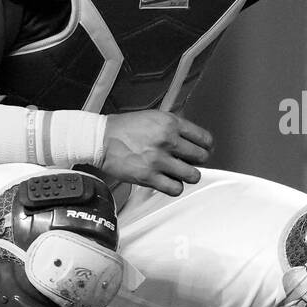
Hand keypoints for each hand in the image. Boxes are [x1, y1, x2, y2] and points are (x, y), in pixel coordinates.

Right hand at [98, 111, 212, 195]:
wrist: (100, 138)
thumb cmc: (124, 128)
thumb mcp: (154, 117)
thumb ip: (174, 126)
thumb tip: (194, 138)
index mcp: (170, 123)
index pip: (204, 139)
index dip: (206, 146)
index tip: (202, 150)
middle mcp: (167, 140)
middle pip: (201, 157)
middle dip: (197, 161)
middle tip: (188, 161)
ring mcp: (158, 160)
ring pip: (192, 175)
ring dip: (188, 176)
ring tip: (179, 173)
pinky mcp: (149, 177)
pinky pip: (175, 189)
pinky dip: (174, 187)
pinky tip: (168, 181)